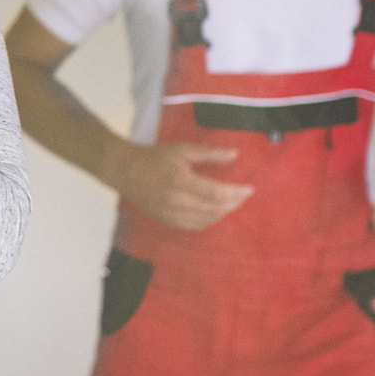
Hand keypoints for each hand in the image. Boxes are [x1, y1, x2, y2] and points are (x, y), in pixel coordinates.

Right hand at [113, 142, 252, 229]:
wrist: (125, 171)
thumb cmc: (154, 157)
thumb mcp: (182, 149)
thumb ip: (210, 154)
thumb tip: (235, 155)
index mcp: (181, 181)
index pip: (216, 193)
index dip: (236, 193)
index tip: (250, 189)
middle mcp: (177, 201)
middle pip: (214, 209)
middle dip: (233, 203)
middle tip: (243, 195)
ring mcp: (171, 214)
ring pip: (206, 220)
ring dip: (222, 213)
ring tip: (231, 203)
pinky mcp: (167, 220)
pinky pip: (194, 226)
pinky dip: (208, 220)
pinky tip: (214, 212)